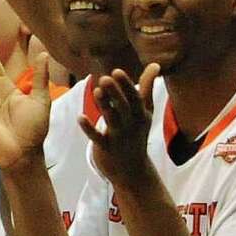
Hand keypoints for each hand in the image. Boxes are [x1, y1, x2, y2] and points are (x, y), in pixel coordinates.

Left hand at [80, 64, 158, 193]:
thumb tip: (155, 64)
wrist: (132, 170)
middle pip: (123, 107)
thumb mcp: (145, 112)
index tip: (116, 72)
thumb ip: (147, 88)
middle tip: (104, 78)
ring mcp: (119, 137)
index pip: (135, 97)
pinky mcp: (106, 149)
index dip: (126, 85)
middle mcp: (131, 124)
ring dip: (104, 106)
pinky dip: (89, 129)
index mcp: (140, 114)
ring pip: (111, 119)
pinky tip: (80, 117)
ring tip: (96, 92)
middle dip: (115, 93)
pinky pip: (98, 138)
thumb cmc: (137, 134)